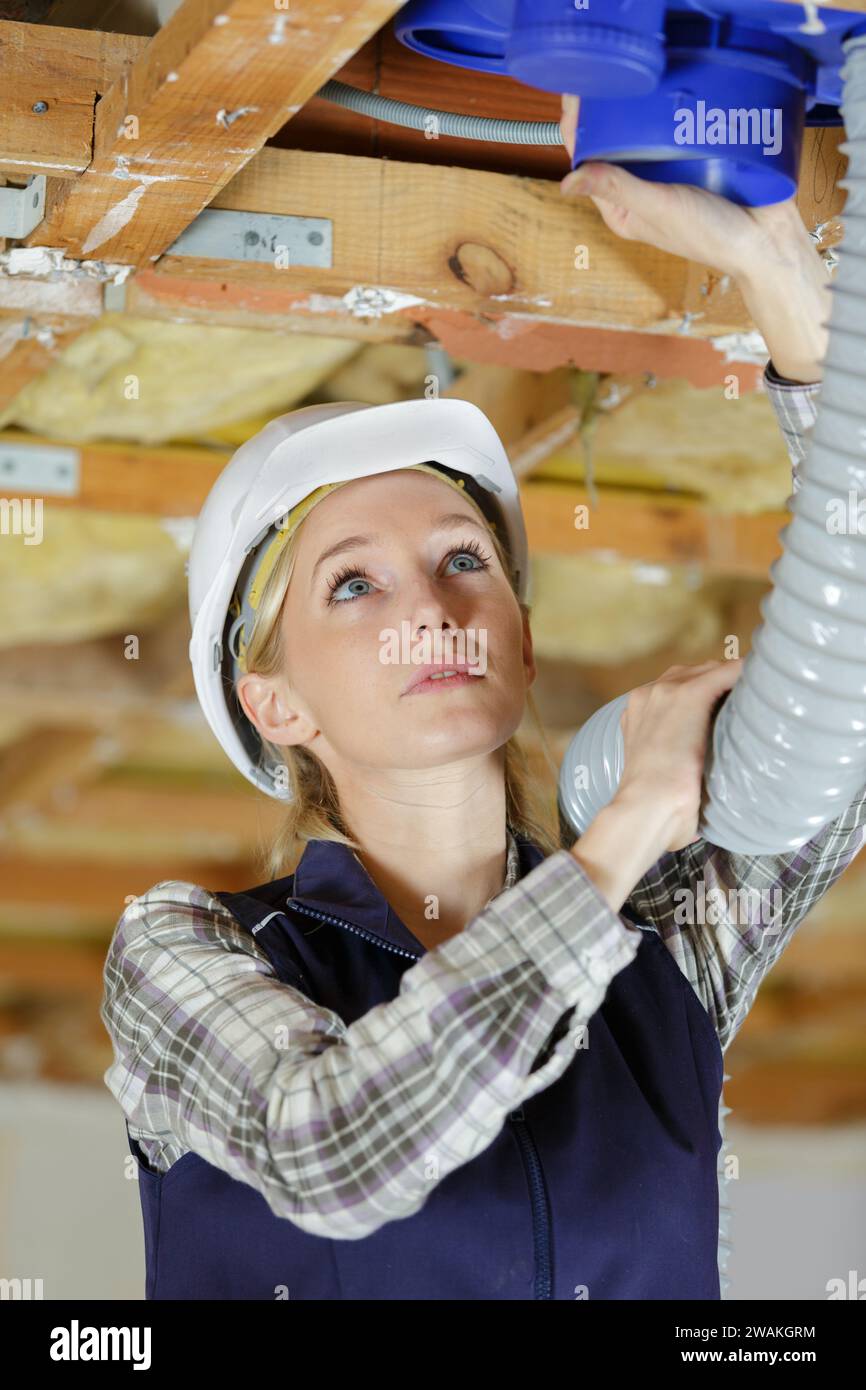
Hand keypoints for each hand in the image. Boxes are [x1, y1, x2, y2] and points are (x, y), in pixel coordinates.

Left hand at [559, 94, 831, 382]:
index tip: (578, 96)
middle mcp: (640, 189)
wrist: (769, 239)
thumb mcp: (658, 208)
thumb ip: (617, 190)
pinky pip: (678, 127)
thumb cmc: (711, 236)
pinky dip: (676, 110)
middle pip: (614, 143)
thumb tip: (567, 181)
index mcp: (621, 208)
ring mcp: (668, 171)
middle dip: (610, 113)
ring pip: (645, 131)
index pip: (589, 164)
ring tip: (642, 80)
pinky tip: (674, 90)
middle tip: (614, 77)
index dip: (579, 131)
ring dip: (643, 108)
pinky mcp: (696, 156)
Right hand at [614, 660, 743, 853]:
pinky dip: (745, 675)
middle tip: (748, 702)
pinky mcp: (689, 696)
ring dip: (733, 680)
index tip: (728, 706)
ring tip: (759, 694)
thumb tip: (695, 803)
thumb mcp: (659, 779)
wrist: (645, 808)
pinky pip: (726, 672)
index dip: (705, 694)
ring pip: (710, 669)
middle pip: (692, 673)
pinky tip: (764, 682)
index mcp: (638, 713)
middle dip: (720, 683)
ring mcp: (666, 693)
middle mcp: (648, 696)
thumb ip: (675, 769)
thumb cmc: (654, 809)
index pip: (676, 687)